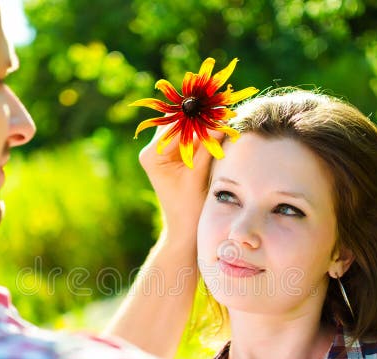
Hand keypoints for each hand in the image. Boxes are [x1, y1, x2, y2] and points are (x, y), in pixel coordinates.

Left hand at [138, 123, 225, 244]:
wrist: (186, 229)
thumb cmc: (188, 208)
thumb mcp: (198, 175)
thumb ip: (208, 147)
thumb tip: (222, 122)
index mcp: (152, 155)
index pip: (175, 126)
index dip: (197, 118)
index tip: (218, 111)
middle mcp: (153, 150)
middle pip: (178, 124)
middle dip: (200, 118)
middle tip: (223, 111)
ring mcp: (163, 152)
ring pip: (185, 129)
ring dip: (203, 125)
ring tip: (225, 119)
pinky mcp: (174, 156)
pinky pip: (190, 138)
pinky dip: (204, 135)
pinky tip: (220, 130)